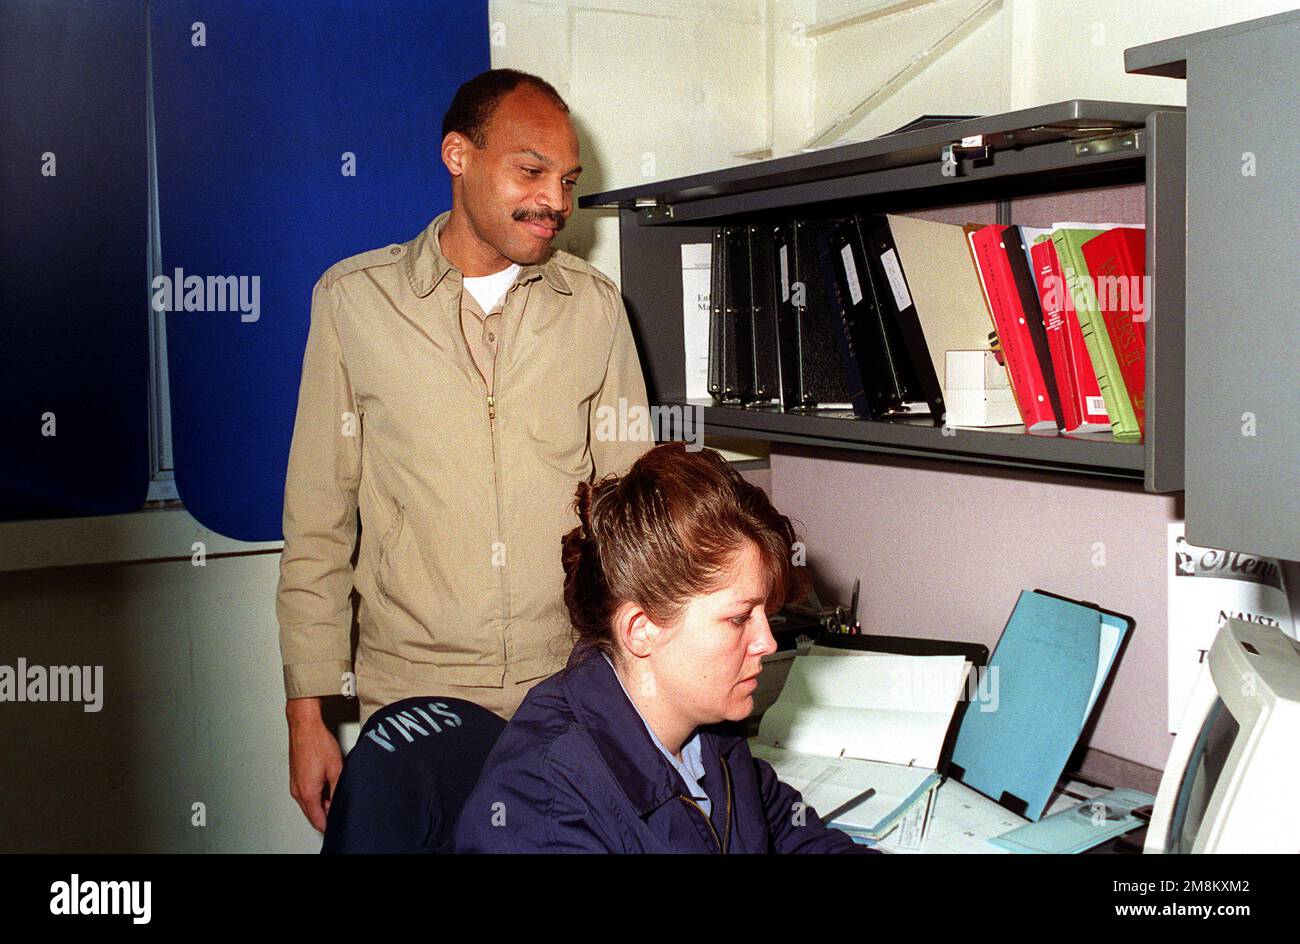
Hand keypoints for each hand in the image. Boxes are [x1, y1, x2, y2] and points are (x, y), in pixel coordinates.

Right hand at [286, 697, 342, 831]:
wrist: (305, 727)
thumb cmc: (318, 743)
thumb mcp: (336, 769)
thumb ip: (338, 791)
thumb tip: (341, 803)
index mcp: (307, 793)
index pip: (318, 821)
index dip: (330, 824)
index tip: (339, 821)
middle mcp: (298, 791)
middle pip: (312, 814)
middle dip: (327, 813)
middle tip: (341, 802)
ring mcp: (295, 784)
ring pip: (309, 803)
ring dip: (322, 802)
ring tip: (335, 789)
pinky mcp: (296, 777)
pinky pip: (306, 793)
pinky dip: (316, 794)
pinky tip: (326, 783)